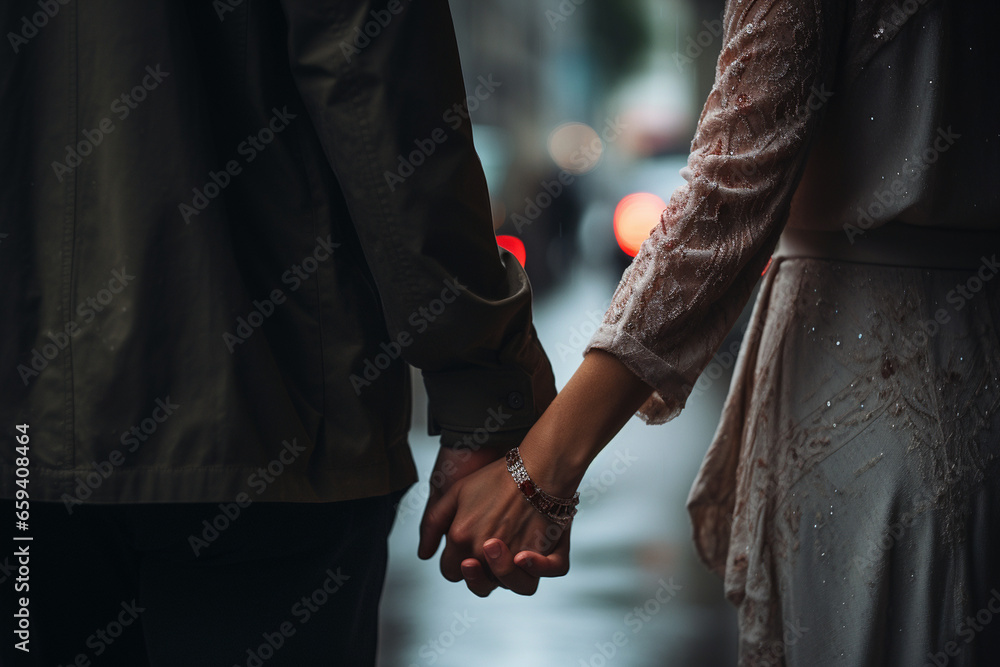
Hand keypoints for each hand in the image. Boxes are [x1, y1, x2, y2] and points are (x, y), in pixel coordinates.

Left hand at [418, 454, 570, 595]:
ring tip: (509, 551)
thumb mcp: (455, 493)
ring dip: (505, 575)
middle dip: (480, 573)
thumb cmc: (498, 477)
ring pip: (505, 586)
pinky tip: (527, 558)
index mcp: (460, 538)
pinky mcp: (539, 555)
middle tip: (489, 549)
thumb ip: (432, 524)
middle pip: (477, 584)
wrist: (537, 467)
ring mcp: (511, 556)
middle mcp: (483, 552)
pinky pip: (536, 580)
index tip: (469, 550)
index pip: (451, 572)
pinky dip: (534, 572)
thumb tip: (424, 555)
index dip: (458, 563)